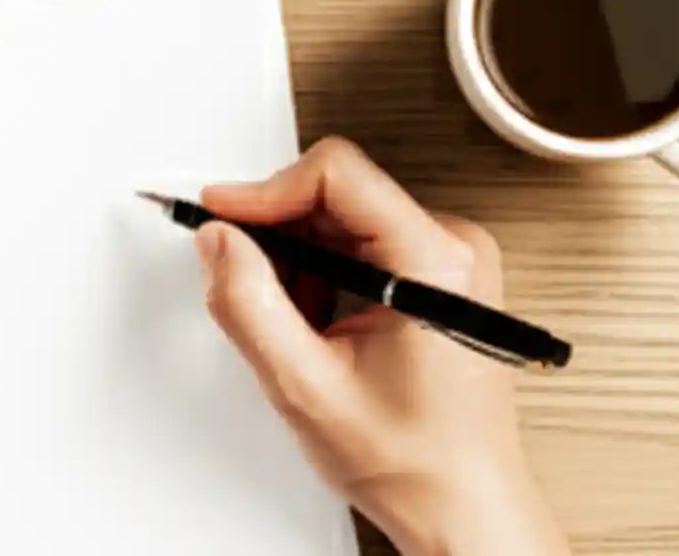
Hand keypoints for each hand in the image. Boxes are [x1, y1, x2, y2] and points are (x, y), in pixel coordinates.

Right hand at [196, 137, 568, 555]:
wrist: (461, 503)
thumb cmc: (413, 459)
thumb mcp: (307, 386)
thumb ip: (250, 305)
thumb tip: (218, 243)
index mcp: (436, 262)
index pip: (336, 175)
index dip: (264, 191)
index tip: (220, 214)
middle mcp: (454, 248)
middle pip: (337, 191)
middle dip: (276, 231)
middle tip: (237, 271)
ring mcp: (449, 260)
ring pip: (342, 217)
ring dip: (297, 258)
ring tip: (288, 320)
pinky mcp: (436, 274)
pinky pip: (360, 243)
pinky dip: (321, 275)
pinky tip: (313, 323)